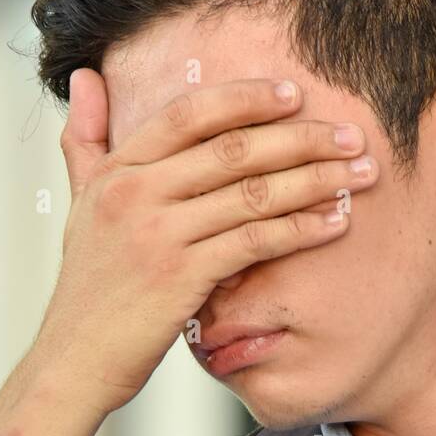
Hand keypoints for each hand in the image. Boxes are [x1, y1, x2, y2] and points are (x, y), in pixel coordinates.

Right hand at [33, 69, 377, 412]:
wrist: (75, 359)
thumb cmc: (89, 288)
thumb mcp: (80, 204)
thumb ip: (86, 140)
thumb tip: (86, 76)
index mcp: (116, 170)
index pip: (189, 114)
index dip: (246, 98)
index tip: (294, 94)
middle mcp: (135, 194)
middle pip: (233, 149)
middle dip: (301, 138)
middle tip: (350, 133)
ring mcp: (158, 235)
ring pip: (253, 193)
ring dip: (315, 179)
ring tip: (360, 172)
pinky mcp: (182, 278)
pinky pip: (256, 242)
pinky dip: (302, 228)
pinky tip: (336, 222)